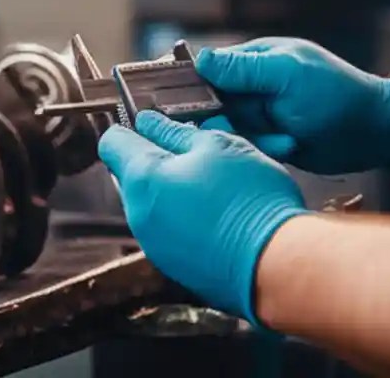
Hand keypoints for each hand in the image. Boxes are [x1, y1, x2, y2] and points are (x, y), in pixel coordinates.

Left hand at [99, 110, 307, 321]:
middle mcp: (138, 214)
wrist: (277, 265)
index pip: (112, 143)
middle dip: (161, 160)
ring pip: (156, 203)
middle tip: (201, 153)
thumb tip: (148, 123)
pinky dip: (189, 219)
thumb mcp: (217, 147)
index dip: (132, 129)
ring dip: (178, 190)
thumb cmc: (249, 200)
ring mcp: (155, 245)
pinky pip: (172, 232)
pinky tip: (222, 215)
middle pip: (134, 175)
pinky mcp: (175, 267)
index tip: (155, 126)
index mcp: (142, 179)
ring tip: (220, 185)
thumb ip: (174, 132)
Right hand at [195, 38, 389, 174]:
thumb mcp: (289, 75)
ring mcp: (259, 114)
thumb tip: (200, 59)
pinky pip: (248, 147)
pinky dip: (266, 148)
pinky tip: (291, 145)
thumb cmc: (337, 94)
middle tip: (240, 126)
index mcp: (252, 61)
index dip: (186, 84)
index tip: (173, 99)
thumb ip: (244, 68)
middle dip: (222, 118)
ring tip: (285, 137)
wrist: (377, 132)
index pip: (204, 69)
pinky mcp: (268, 140)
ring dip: (253, 136)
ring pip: (227, 129)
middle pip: (208, 103)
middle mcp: (250, 87)